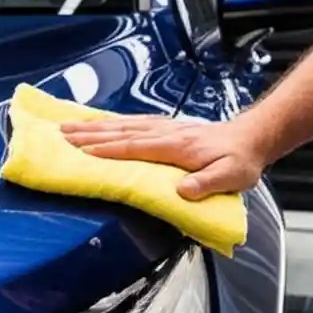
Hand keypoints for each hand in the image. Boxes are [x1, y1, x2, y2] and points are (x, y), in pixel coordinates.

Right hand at [60, 116, 269, 199]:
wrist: (250, 138)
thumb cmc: (239, 161)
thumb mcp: (232, 176)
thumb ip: (207, 184)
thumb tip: (183, 191)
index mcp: (177, 147)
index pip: (136, 147)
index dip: (109, 150)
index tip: (83, 151)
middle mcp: (166, 133)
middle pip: (122, 132)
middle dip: (90, 134)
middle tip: (62, 135)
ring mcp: (164, 127)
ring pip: (122, 125)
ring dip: (94, 126)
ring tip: (68, 126)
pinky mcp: (164, 127)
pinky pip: (130, 122)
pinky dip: (110, 121)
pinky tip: (96, 123)